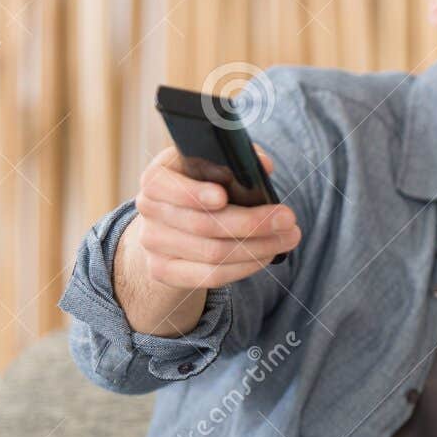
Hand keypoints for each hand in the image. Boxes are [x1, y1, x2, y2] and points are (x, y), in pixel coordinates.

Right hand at [131, 145, 299, 289]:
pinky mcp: (163, 271)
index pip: (165, 186)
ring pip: (212, 253)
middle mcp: (148, 209)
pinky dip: (245, 267)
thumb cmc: (203, 185)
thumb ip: (236, 159)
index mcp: (157, 177)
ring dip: (258, 247)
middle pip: (202, 225)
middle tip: (288, 218)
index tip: (223, 197)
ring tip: (288, 237)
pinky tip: (268, 255)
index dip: (193, 193)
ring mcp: (153, 244)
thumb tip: (263, 165)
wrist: (172, 222)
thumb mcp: (213, 165)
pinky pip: (210, 276)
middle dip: (252, 223)